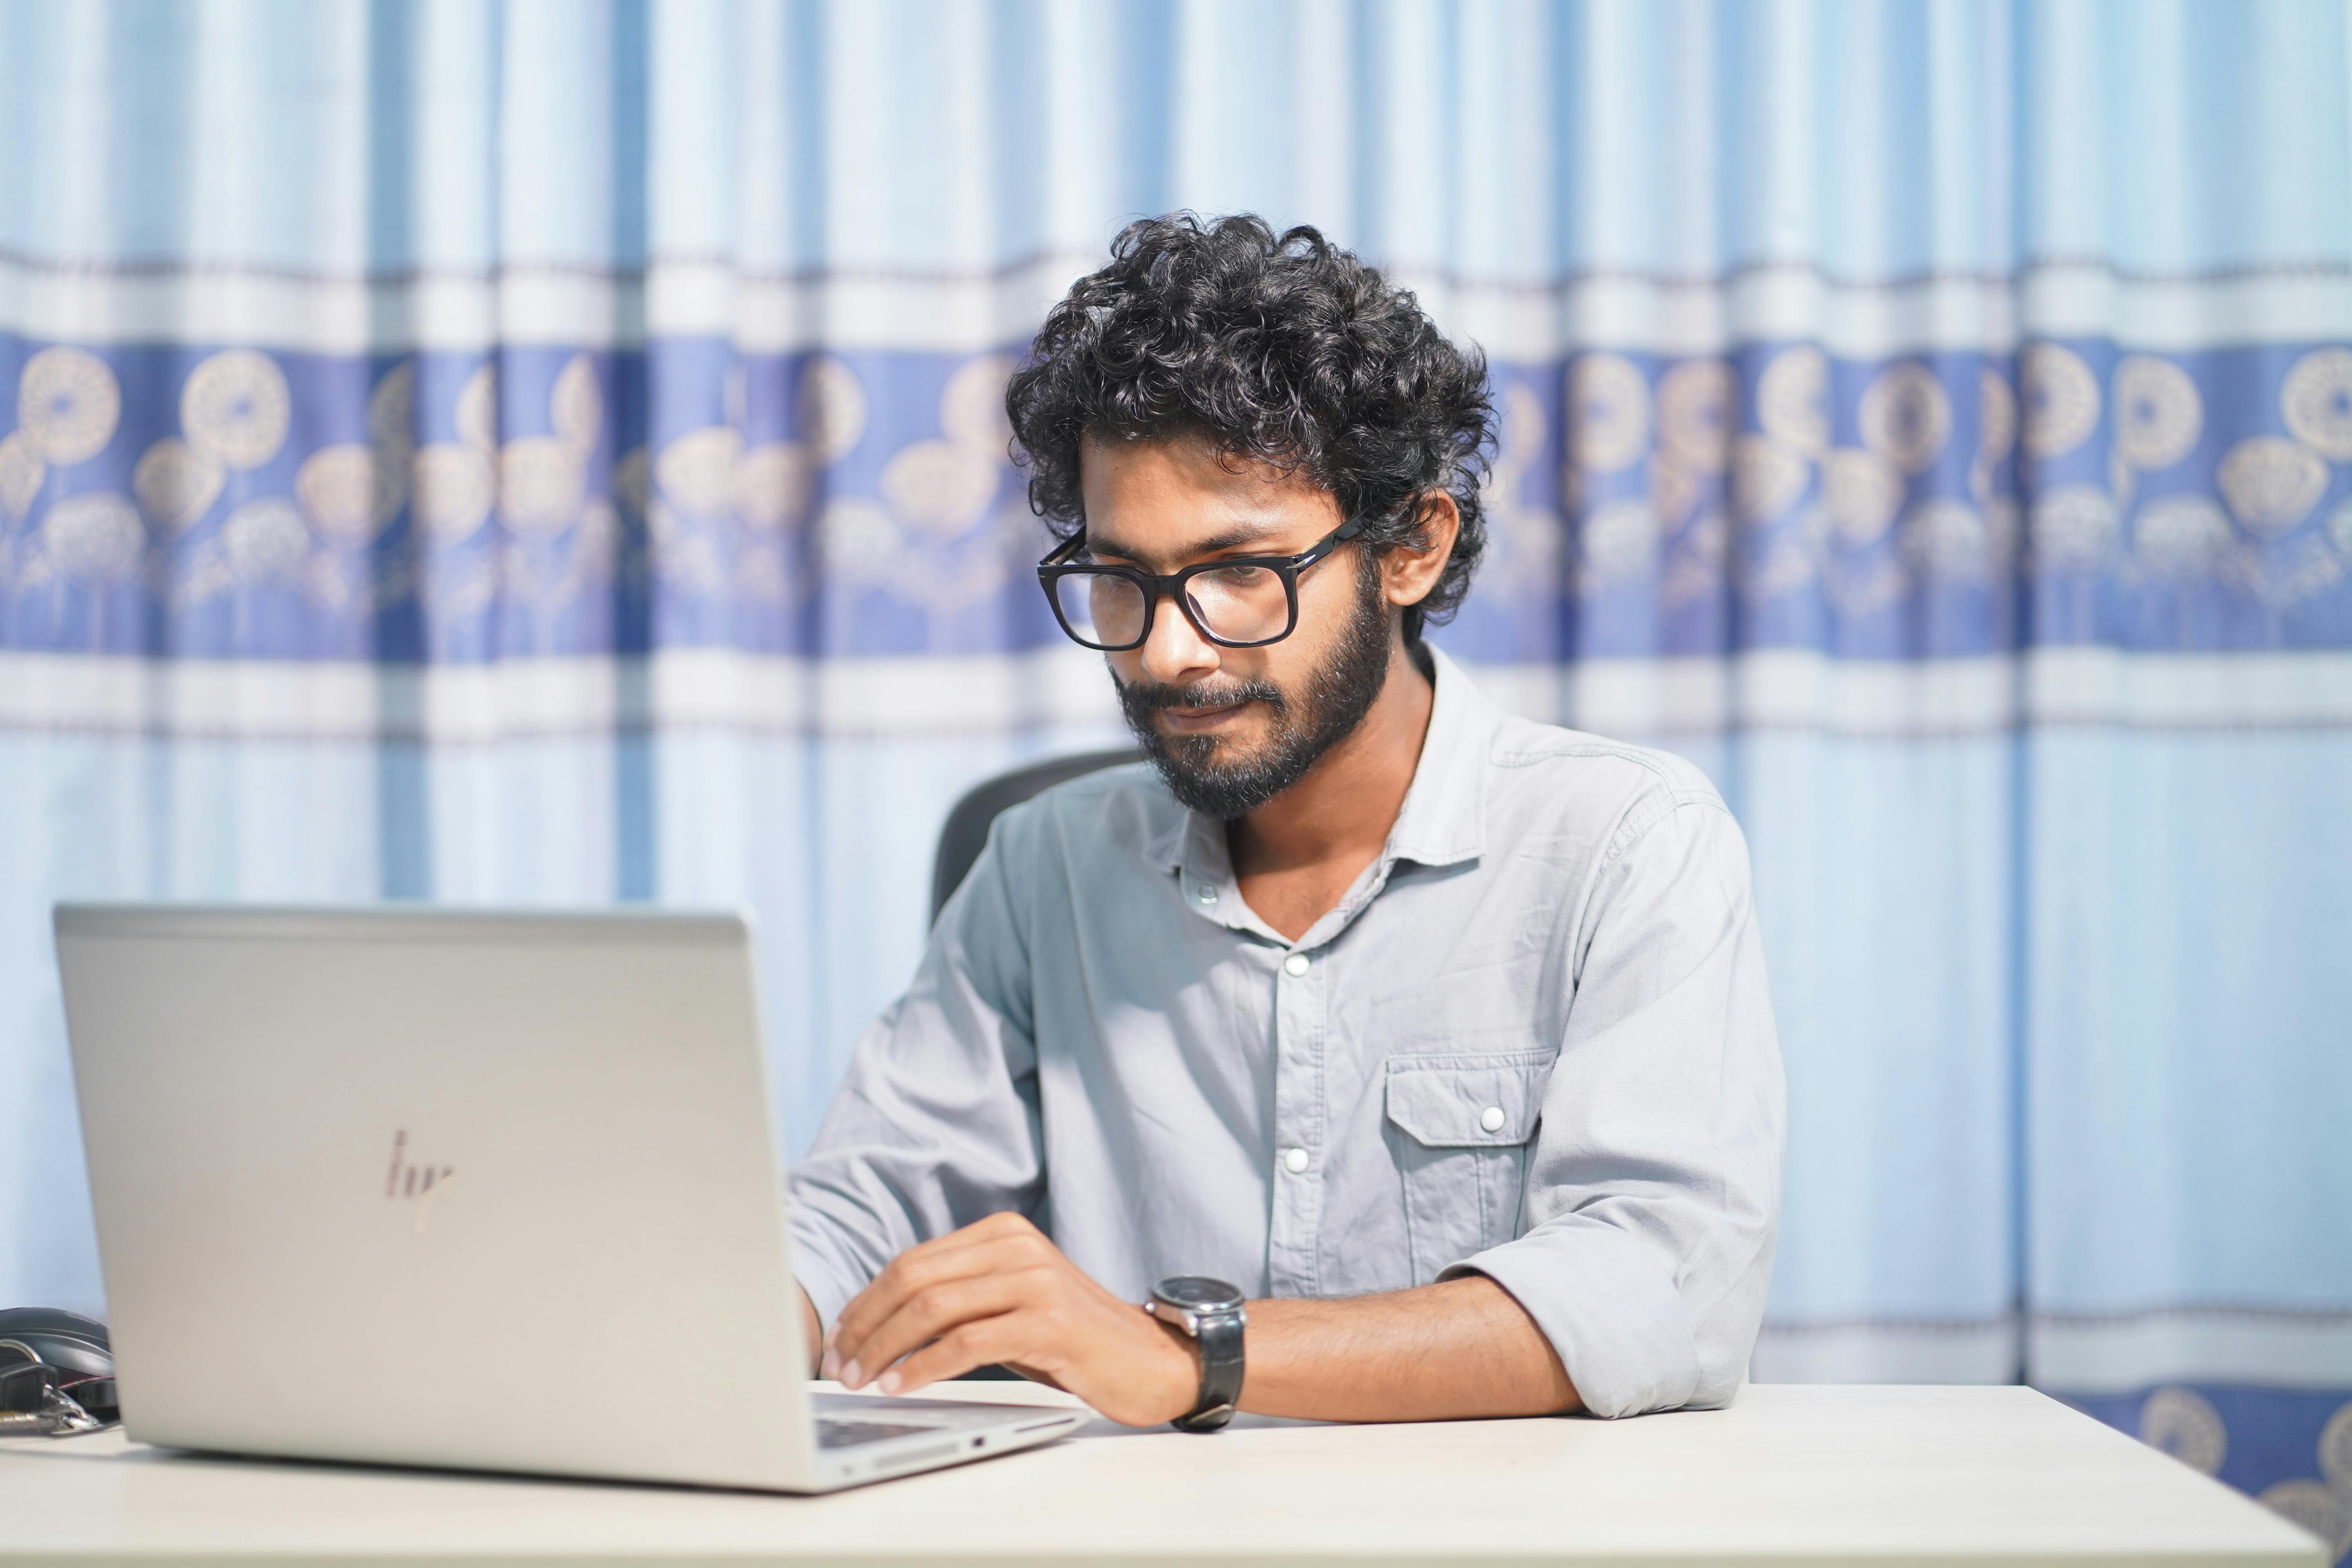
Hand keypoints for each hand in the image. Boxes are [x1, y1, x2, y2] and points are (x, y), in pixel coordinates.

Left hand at [823, 1211, 1201, 1426]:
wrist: (1154, 1360)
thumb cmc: (1075, 1343)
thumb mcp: (1011, 1307)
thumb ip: (960, 1300)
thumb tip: (880, 1326)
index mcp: (1003, 1233)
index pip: (912, 1261)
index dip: (866, 1301)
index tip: (838, 1337)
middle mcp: (1018, 1247)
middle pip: (914, 1278)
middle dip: (866, 1324)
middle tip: (839, 1364)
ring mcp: (1036, 1280)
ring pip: (933, 1306)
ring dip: (885, 1347)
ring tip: (861, 1378)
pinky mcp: (1050, 1322)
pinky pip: (966, 1342)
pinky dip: (923, 1366)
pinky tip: (903, 1385)